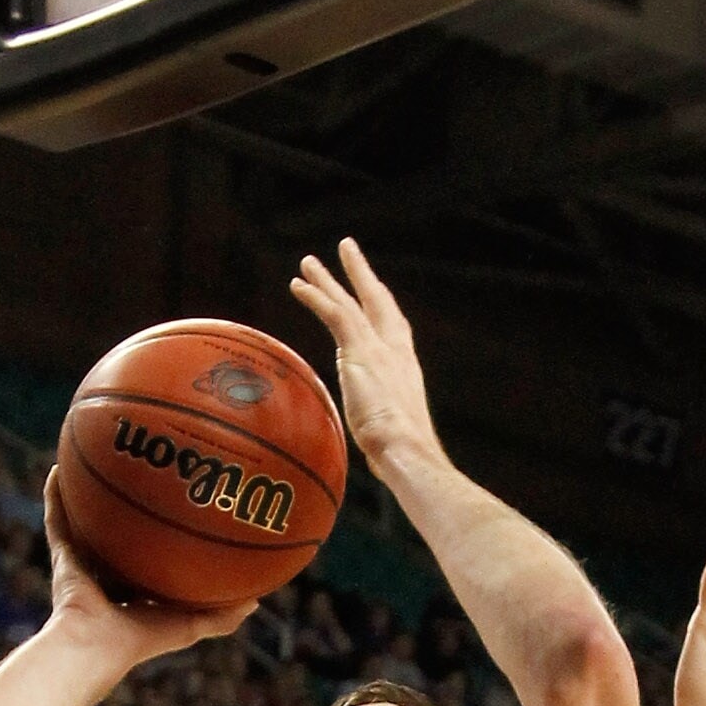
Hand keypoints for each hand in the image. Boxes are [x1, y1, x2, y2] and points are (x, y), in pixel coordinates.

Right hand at [42, 471, 255, 678]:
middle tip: (140, 479)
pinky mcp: (61, 558)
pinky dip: (54, 495)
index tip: (178, 515)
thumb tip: (257, 602)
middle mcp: (108, 576)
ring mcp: (83, 566)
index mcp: (136, 592)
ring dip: (87, 497)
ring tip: (96, 463)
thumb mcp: (191, 625)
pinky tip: (58, 466)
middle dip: (126, 514)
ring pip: (85, 524)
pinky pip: (56, 520)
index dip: (161, 541)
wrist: (97, 645)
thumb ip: (222, 617)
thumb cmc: (143, 640)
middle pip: (118, 537)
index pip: (149, 561)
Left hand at [291, 239, 438, 473]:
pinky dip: (315, 297)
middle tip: (347, 249)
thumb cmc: (404, 456)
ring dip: (327, 279)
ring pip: (349, 302)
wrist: (408, 451)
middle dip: (361, 274)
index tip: (372, 290)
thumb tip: (378, 451)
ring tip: (308, 262)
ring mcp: (379, 348)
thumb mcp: (392, 436)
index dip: (381, 307)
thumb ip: (382, 429)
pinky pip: (334, 314)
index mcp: (406, 368)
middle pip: (376, 301)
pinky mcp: (361, 350)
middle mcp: (396, 351)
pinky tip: (297, 284)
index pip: (393, 328)